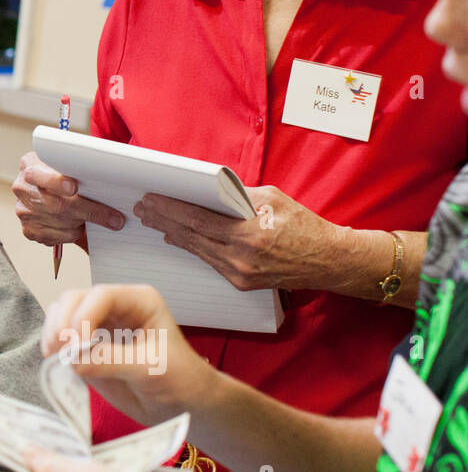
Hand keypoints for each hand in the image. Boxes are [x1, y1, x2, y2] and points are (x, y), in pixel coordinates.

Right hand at [12, 149, 125, 249]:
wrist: (47, 188)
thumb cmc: (63, 174)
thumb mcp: (66, 163)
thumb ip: (78, 168)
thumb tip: (109, 180)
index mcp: (30, 165)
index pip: (38, 174)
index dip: (56, 182)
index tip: (74, 187)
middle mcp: (22, 188)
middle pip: (57, 205)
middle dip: (90, 212)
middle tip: (114, 219)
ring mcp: (23, 211)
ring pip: (62, 223)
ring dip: (83, 223)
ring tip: (91, 216)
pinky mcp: (29, 230)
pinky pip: (58, 237)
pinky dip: (73, 233)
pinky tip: (76, 224)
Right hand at [41, 284, 216, 425]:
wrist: (182, 405)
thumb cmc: (179, 380)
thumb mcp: (150, 369)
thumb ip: (112, 361)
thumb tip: (73, 361)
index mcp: (138, 302)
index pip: (102, 296)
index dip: (83, 316)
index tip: (76, 345)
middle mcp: (115, 307)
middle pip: (74, 299)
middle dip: (62, 322)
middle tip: (59, 352)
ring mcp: (98, 324)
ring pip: (62, 313)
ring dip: (53, 332)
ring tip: (54, 357)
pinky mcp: (86, 345)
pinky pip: (60, 336)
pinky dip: (53, 346)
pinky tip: (56, 362)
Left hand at [134, 185, 344, 291]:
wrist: (329, 261)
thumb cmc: (304, 225)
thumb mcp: (273, 199)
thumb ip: (238, 194)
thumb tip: (207, 188)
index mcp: (249, 235)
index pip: (199, 220)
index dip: (171, 210)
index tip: (151, 199)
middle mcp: (241, 259)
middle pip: (192, 237)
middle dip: (164, 221)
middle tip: (142, 209)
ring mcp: (240, 275)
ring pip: (197, 251)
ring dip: (173, 234)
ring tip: (152, 221)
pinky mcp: (242, 283)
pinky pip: (210, 262)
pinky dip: (192, 247)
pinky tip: (176, 238)